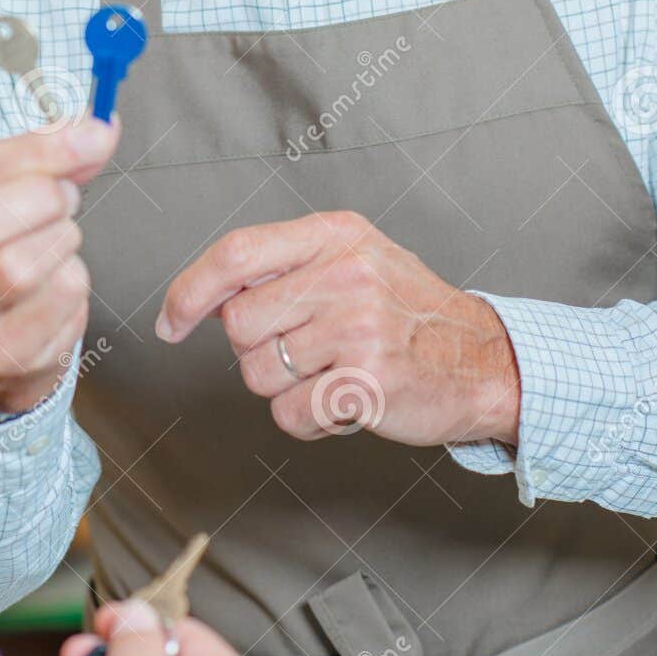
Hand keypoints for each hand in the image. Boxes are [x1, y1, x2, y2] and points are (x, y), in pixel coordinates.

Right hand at [0, 116, 119, 411]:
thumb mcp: (3, 187)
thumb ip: (49, 155)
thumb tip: (101, 129)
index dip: (40, 151)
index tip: (93, 137)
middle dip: (36, 200)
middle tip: (65, 196)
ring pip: (19, 268)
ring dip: (62, 239)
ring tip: (60, 235)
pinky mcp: (0, 354)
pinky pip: (59, 299)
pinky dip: (74, 276)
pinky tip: (59, 276)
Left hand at [156, 211, 519, 447]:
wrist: (485, 359)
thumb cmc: (408, 313)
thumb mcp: (354, 259)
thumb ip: (288, 267)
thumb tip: (210, 297)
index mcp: (335, 235)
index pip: (236, 253)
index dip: (190, 290)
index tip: (171, 321)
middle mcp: (345, 274)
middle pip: (240, 323)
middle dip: (257, 349)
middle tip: (306, 351)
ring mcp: (357, 327)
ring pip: (259, 374)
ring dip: (285, 388)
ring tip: (333, 373)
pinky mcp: (367, 382)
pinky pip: (291, 414)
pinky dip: (309, 420)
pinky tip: (345, 402)